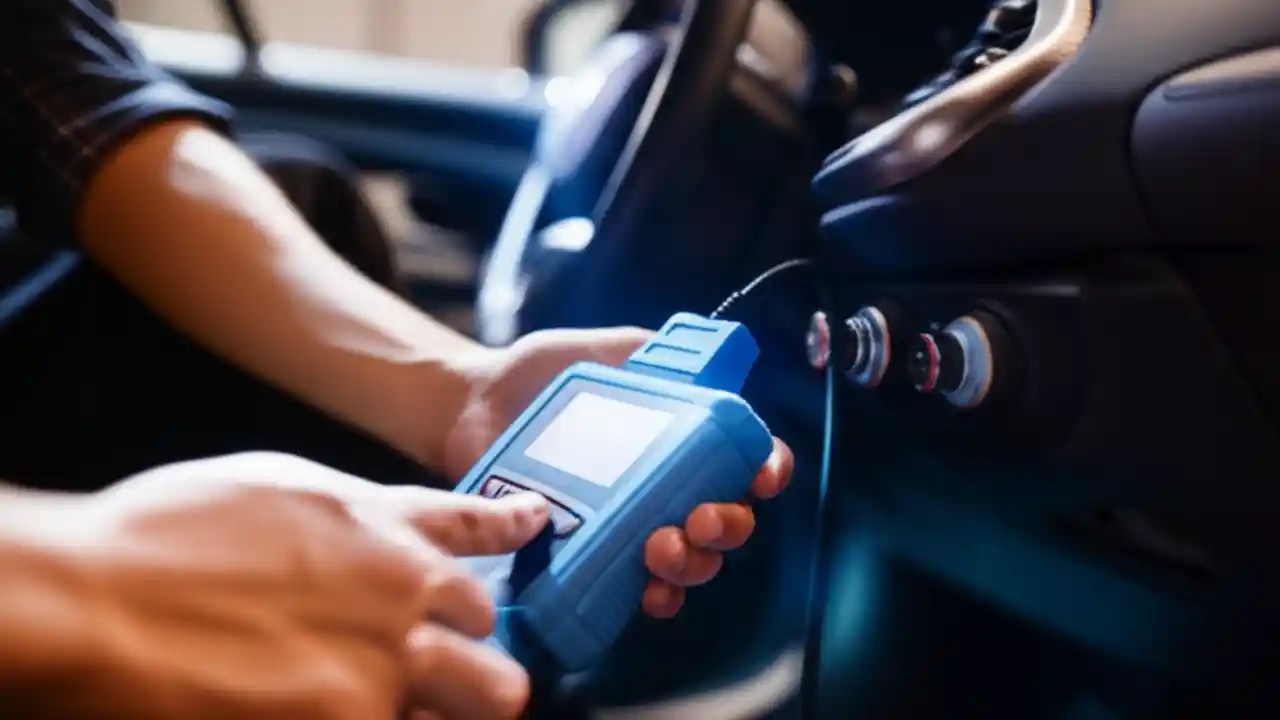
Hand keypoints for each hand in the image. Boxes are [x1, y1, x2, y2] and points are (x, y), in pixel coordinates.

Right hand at [45, 453, 548, 719]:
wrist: (97, 601)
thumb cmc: (173, 531)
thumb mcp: (287, 484)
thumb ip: (369, 510)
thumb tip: (407, 522)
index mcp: (390, 538)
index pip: (482, 539)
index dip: (511, 535)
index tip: (530, 529)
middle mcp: (403, 610)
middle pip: (498, 660)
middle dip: (480, 670)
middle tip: (448, 675)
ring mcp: (376, 683)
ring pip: (472, 716)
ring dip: (444, 714)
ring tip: (397, 702)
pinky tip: (336, 713)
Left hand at [443, 327, 794, 618]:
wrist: (469, 407)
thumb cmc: (538, 376)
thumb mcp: (599, 351)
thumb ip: (648, 349)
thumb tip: (702, 347)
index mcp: (684, 437)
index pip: (748, 456)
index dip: (768, 468)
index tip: (761, 475)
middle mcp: (669, 486)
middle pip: (729, 519)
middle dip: (729, 526)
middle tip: (699, 519)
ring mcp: (633, 524)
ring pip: (691, 560)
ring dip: (692, 565)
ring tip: (661, 550)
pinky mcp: (593, 554)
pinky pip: (636, 590)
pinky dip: (653, 598)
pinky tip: (647, 594)